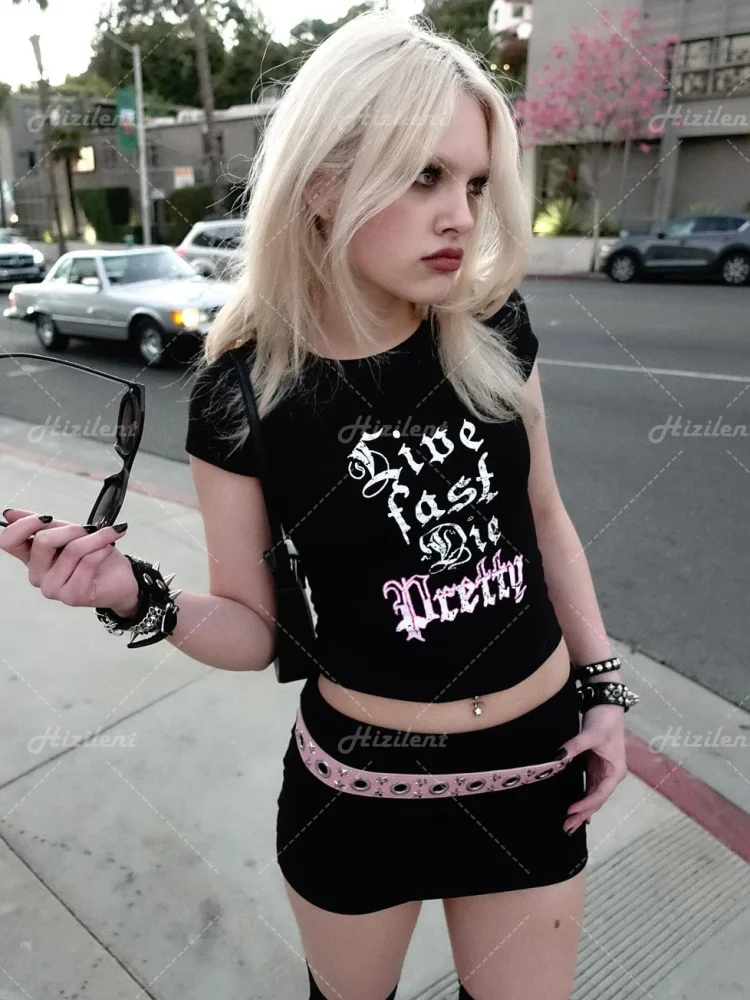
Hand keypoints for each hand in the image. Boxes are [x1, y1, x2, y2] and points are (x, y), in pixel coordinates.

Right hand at [0, 508, 139, 615]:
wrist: (121, 579)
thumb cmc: (97, 557)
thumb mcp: (69, 533)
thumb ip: (44, 524)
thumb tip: (10, 514)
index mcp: (32, 558)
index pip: (8, 541)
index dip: (24, 525)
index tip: (46, 518)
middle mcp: (37, 575)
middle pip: (43, 541)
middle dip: (70, 529)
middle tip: (88, 529)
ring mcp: (52, 588)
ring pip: (71, 550)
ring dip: (95, 538)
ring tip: (107, 537)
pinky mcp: (72, 596)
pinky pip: (87, 563)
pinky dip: (102, 549)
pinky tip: (108, 548)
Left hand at [559, 704, 626, 834]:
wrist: (607, 706)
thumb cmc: (604, 720)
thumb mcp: (591, 734)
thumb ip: (574, 746)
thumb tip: (557, 756)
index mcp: (615, 771)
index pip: (600, 794)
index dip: (586, 804)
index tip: (571, 811)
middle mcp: (611, 775)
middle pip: (597, 800)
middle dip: (583, 814)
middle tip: (566, 828)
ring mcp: (604, 772)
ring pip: (593, 796)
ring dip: (582, 810)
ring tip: (568, 824)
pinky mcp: (595, 767)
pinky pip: (589, 788)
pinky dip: (583, 800)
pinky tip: (576, 810)